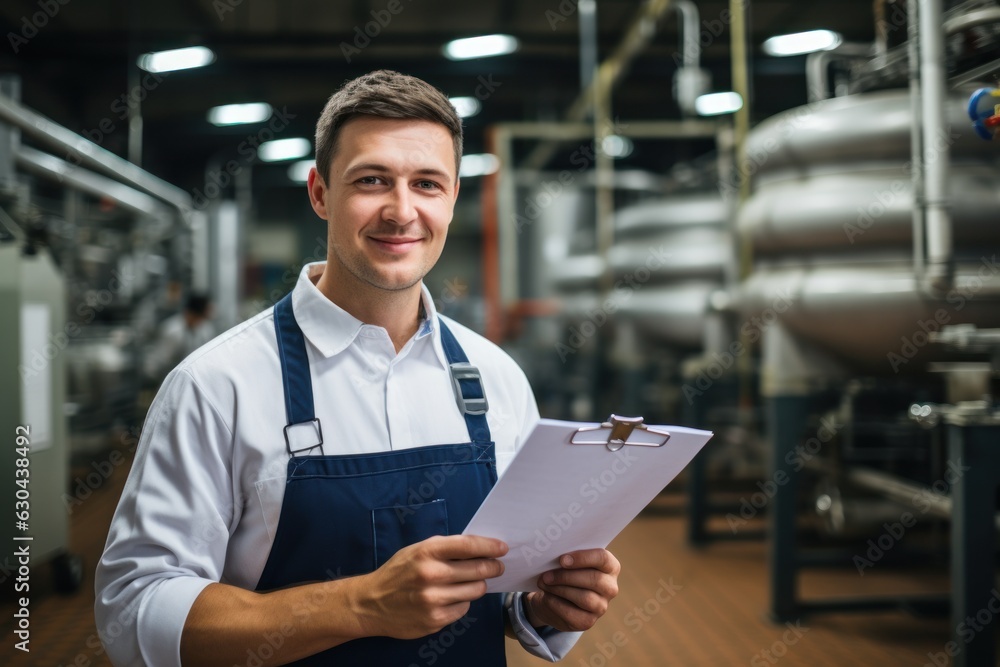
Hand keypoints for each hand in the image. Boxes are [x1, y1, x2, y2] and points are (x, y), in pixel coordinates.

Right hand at [352, 534, 506, 639]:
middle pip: (478, 570)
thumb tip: (479, 549)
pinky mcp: (435, 619)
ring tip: (470, 582)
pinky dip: (462, 602)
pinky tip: (451, 598)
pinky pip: (463, 609)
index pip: (468, 545)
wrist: (370, 603)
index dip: (490, 546)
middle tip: (497, 567)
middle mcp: (431, 574)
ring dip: (477, 586)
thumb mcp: (416, 551)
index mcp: (426, 552)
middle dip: (492, 567)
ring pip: (475, 591)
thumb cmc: (398, 573)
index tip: (502, 548)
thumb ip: (444, 549)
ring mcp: (433, 599)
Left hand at [525, 548, 619, 631]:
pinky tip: (547, 596)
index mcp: (610, 567)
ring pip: (584, 597)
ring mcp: (601, 607)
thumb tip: (554, 555)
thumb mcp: (570, 562)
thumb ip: (569, 556)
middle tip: (546, 574)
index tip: (562, 559)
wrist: (555, 599)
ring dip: (560, 589)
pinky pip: (572, 613)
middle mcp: (610, 588)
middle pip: (594, 579)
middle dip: (567, 576)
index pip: (603, 558)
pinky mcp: (588, 622)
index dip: (583, 558)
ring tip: (544, 582)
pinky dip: (556, 603)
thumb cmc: (565, 573)